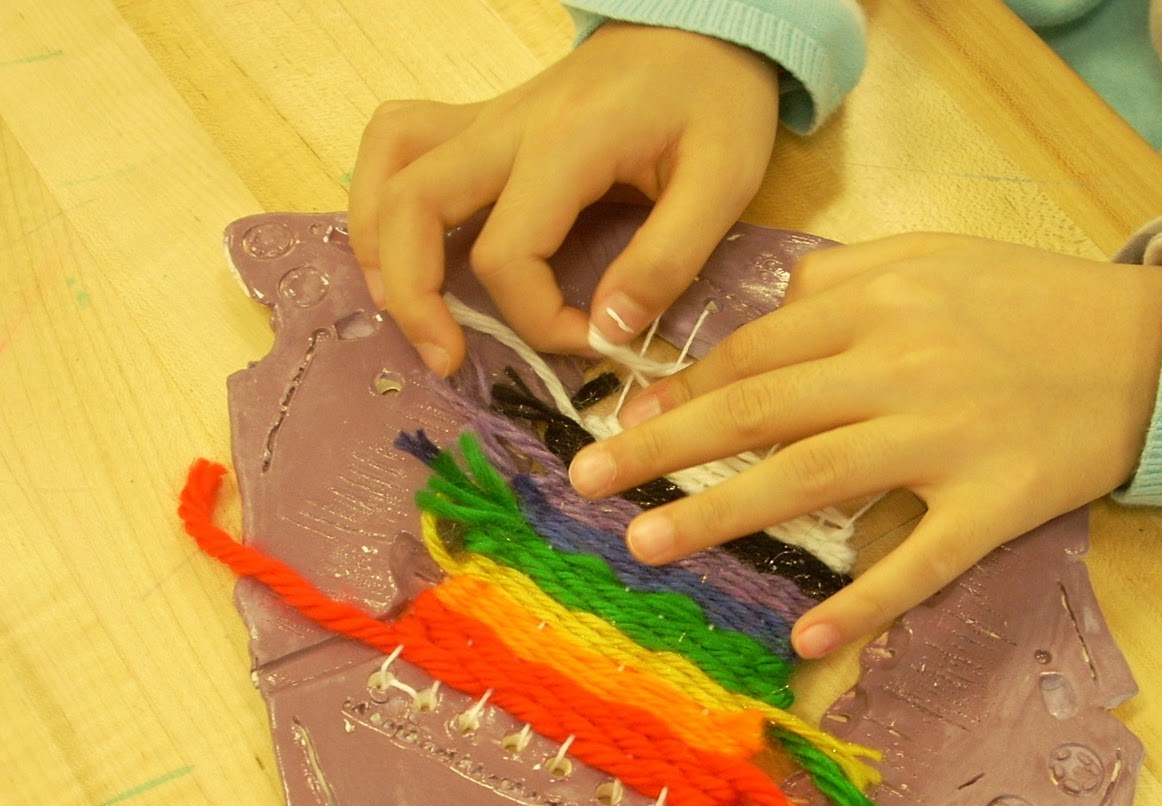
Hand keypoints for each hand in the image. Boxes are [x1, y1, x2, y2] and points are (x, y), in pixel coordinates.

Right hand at [347, 23, 778, 373]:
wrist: (700, 30)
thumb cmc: (716, 100)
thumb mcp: (723, 181)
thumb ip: (669, 260)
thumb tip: (609, 331)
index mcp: (565, 145)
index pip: (509, 255)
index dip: (539, 320)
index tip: (593, 340)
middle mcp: (506, 127)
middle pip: (413, 207)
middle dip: (414, 297)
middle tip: (447, 359)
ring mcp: (486, 119)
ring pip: (389, 170)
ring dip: (380, 246)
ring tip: (409, 311)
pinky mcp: (483, 122)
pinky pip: (402, 146)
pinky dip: (384, 197)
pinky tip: (407, 247)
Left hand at [566, 234, 1161, 656]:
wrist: (1152, 348)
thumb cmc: (1035, 302)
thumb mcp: (936, 256)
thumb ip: (847, 275)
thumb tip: (774, 299)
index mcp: (879, 303)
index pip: (754, 351)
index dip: (680, 390)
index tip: (620, 423)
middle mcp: (899, 366)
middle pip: (758, 411)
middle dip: (661, 450)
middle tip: (587, 485)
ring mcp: (946, 438)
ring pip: (811, 479)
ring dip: (720, 516)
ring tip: (648, 548)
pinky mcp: (995, 504)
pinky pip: (919, 560)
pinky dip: (864, 602)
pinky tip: (807, 638)